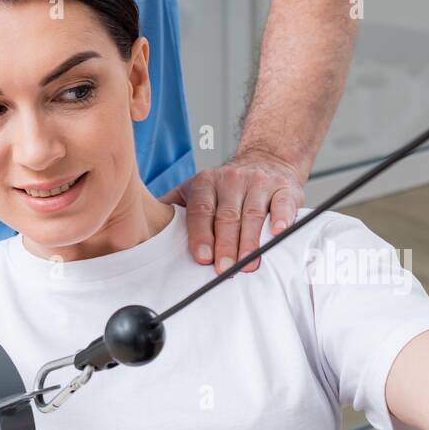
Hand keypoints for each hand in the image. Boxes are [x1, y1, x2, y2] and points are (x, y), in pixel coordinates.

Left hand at [160, 150, 304, 273]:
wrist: (266, 159)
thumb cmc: (228, 185)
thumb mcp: (197, 189)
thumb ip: (175, 207)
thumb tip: (143, 232)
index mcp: (206, 183)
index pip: (201, 211)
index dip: (201, 235)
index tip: (203, 257)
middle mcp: (232, 180)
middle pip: (228, 216)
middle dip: (226, 245)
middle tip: (224, 269)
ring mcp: (259, 183)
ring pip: (253, 214)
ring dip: (250, 241)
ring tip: (248, 264)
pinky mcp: (284, 189)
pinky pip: (282, 204)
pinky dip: (282, 219)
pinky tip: (278, 232)